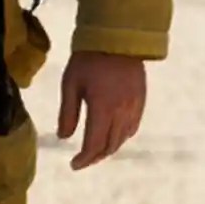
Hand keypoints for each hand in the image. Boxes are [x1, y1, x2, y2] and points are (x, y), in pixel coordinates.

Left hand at [57, 51, 146, 169]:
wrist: (116, 38)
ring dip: (108, 149)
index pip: (94, 145)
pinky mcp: (140, 100)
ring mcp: (134, 107)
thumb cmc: (88, 60)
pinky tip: (112, 135)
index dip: (83, 159)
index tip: (73, 165)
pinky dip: (121, 137)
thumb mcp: (70, 85)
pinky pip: (132, 127)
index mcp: (103, 108)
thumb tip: (63, 138)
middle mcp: (121, 112)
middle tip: (82, 160)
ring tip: (94, 151)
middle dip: (95, 157)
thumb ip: (67, 113)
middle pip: (110, 146)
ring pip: (122, 139)